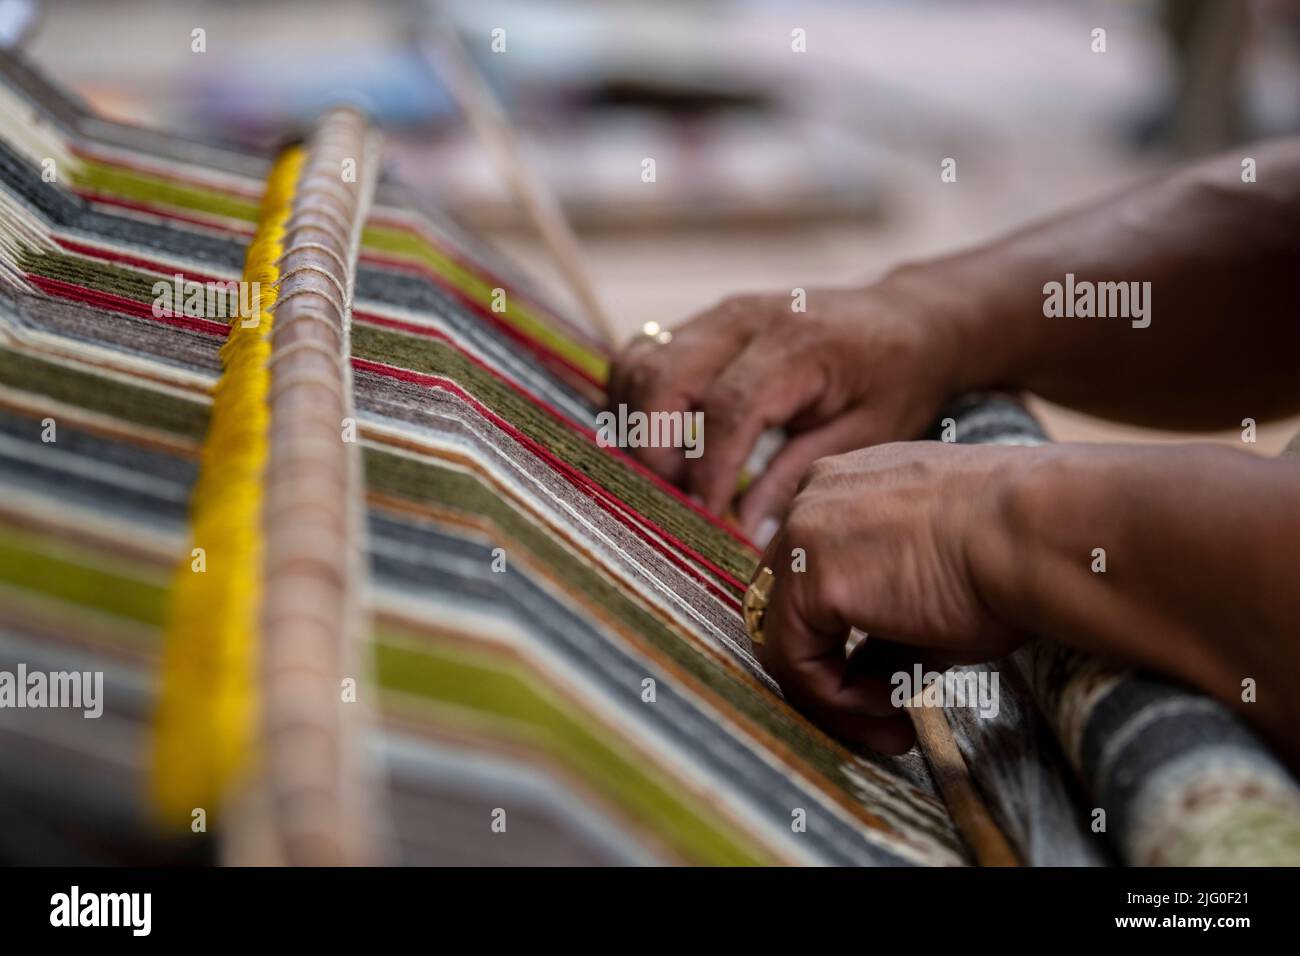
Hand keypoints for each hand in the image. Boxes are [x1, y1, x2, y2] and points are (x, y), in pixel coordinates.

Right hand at [607, 282, 969, 537]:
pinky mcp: (703, 324)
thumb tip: (739, 525)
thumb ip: (796, 477)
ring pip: (639, 363)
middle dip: (656, 450)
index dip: (709, 469)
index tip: (708, 517)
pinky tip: (664, 444)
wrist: (906, 317)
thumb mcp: (867, 435)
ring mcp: (718, 316)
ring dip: (638, 426)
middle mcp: (747, 320)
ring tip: (670, 476)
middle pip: (662, 378)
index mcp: (798, 345)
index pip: (727, 408)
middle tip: (678, 499)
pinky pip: (643, 357)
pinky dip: (638, 403)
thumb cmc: (897, 378)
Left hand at [751, 442, 1032, 752]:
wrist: (1038, 533)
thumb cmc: (1013, 553)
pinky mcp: (807, 578)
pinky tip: (891, 706)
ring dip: (836, 696)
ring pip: (784, 638)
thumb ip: (884, 625)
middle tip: (886, 721)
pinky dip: (835, 699)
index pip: (813, 573)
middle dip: (831, 673)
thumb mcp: (934, 586)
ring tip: (895, 725)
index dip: (841, 640)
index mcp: (847, 486)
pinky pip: (794, 662)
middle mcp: (812, 497)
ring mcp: (802, 533)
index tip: (889, 686)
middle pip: (789, 605)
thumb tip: (861, 679)